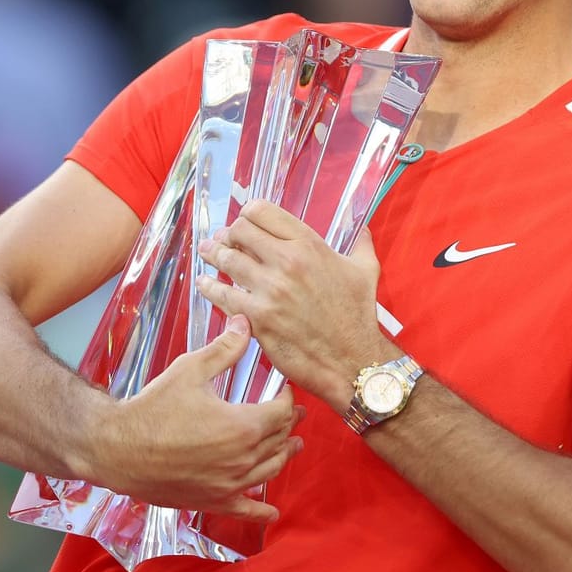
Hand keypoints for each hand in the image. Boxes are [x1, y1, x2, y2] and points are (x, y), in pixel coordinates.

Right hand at [89, 316, 303, 522]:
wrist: (118, 449)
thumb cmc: (153, 409)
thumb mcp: (190, 370)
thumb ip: (224, 349)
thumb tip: (245, 324)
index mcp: (242, 426)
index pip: (281, 413)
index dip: (288, 399)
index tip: (286, 390)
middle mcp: (242, 459)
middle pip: (279, 440)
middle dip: (290, 424)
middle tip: (296, 415)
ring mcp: (229, 484)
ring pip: (270, 470)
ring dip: (285, 456)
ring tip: (294, 446)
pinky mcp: (212, 501)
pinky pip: (244, 510)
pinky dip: (261, 511)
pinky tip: (271, 514)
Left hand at [195, 200, 397, 413]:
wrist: (352, 360)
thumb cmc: (358, 316)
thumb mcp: (365, 271)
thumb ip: (361, 245)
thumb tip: (363, 229)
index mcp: (308, 245)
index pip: (262, 211)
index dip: (248, 214)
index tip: (245, 221)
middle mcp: (286, 262)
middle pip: (239, 231)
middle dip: (229, 233)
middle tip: (224, 239)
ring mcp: (269, 290)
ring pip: (227, 260)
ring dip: (213, 254)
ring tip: (207, 252)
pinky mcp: (257, 318)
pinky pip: (223, 296)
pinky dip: (210, 288)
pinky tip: (205, 284)